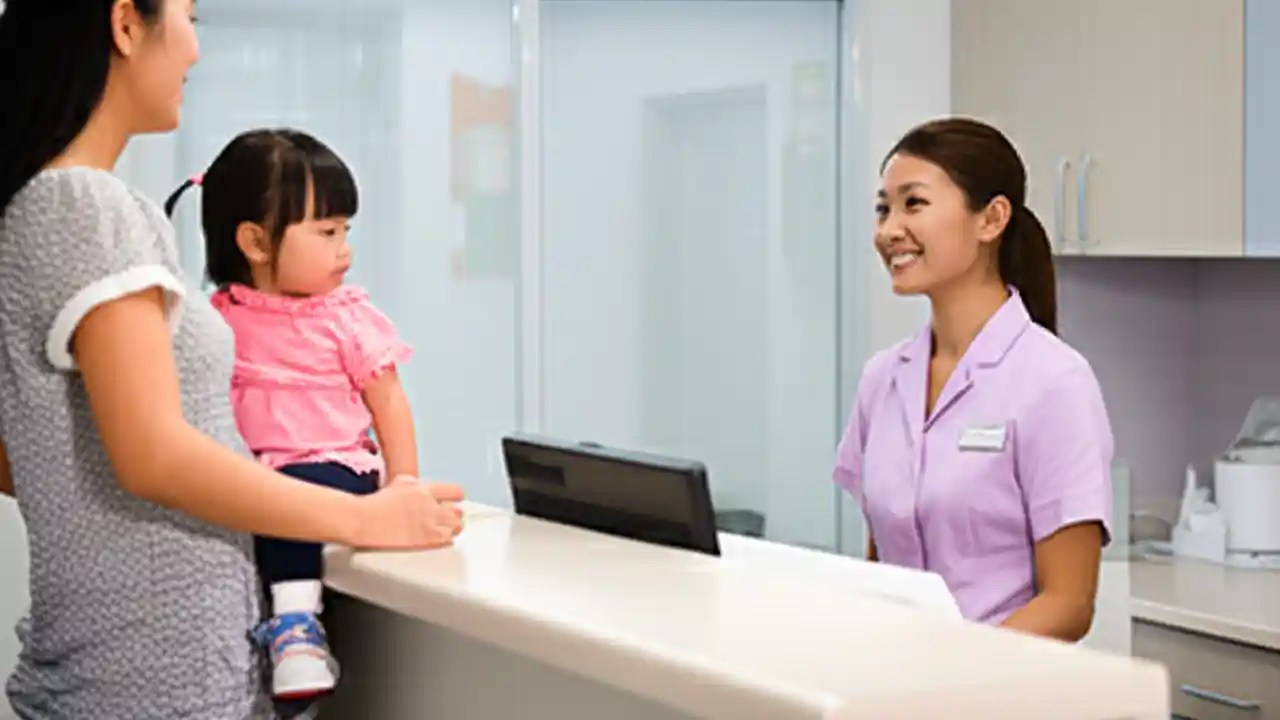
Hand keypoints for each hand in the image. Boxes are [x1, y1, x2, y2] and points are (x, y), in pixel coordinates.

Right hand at [348, 476, 465, 548]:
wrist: (362, 520)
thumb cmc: (375, 504)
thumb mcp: (399, 483)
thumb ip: (418, 486)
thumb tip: (425, 491)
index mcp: (425, 488)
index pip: (456, 492)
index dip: (455, 499)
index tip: (452, 504)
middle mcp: (431, 505)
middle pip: (458, 512)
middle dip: (454, 515)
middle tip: (446, 519)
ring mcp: (430, 523)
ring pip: (456, 527)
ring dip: (452, 529)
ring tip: (443, 531)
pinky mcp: (426, 540)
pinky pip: (448, 541)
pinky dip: (446, 541)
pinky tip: (438, 541)